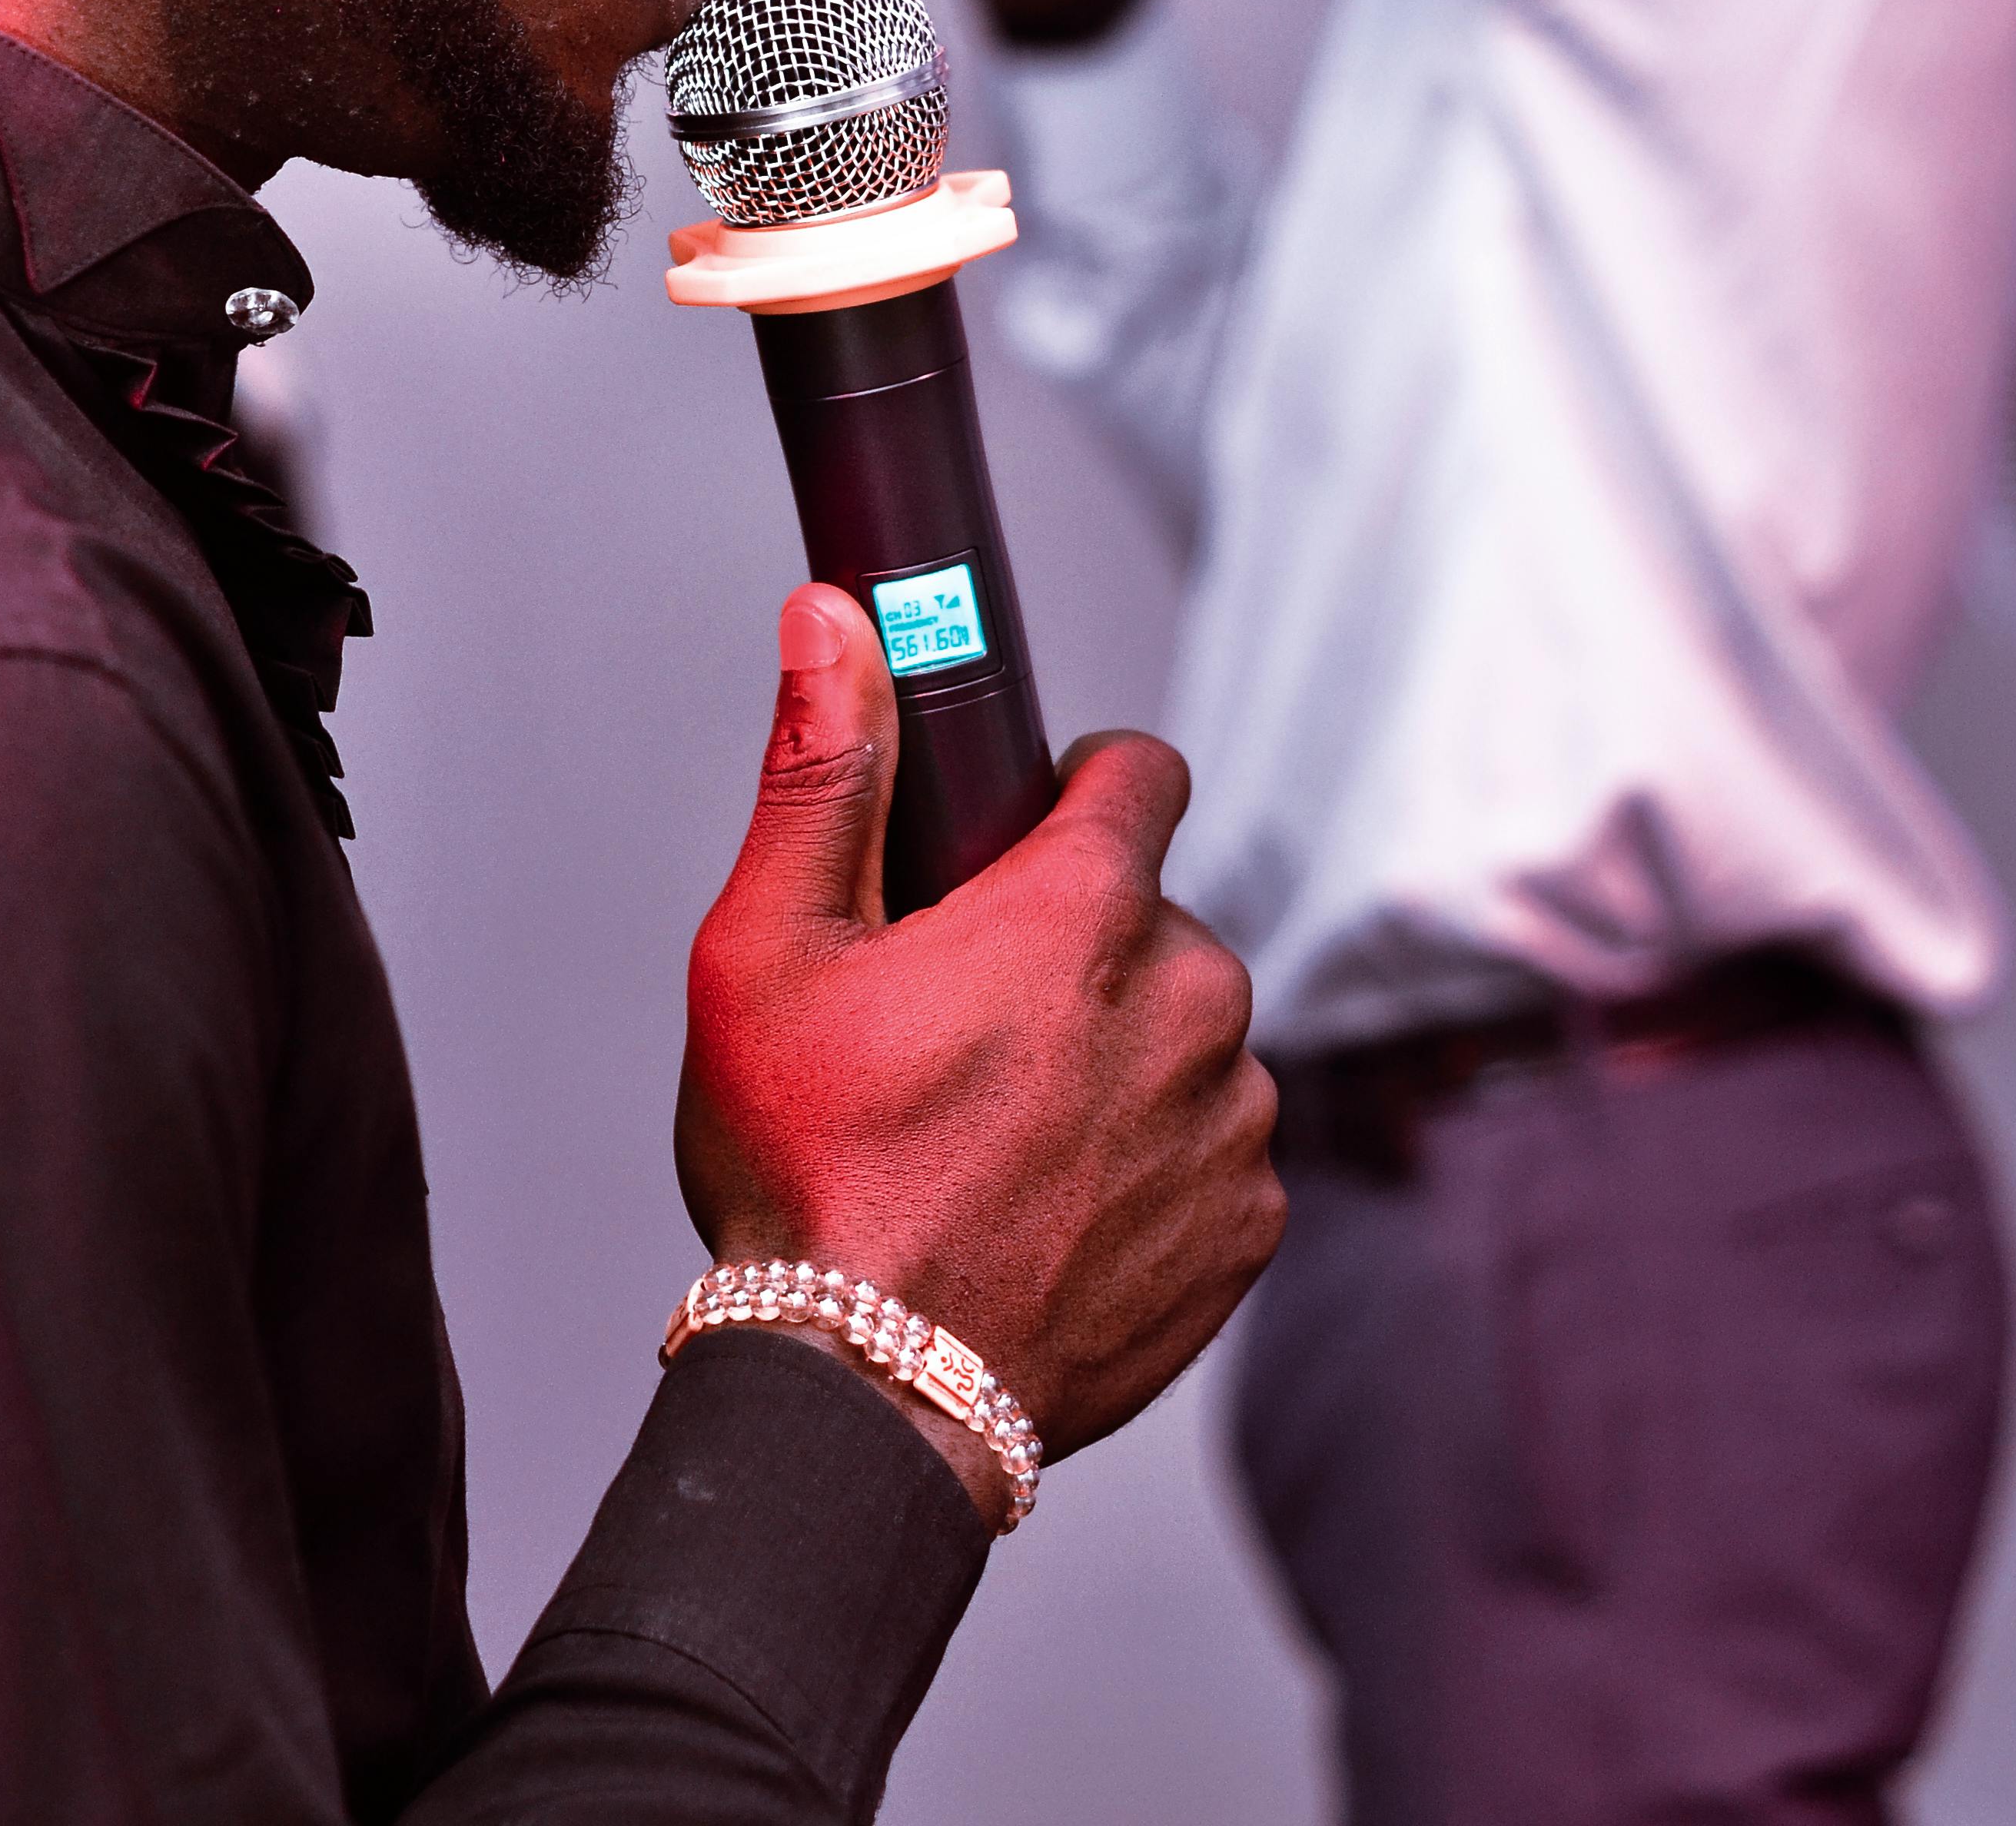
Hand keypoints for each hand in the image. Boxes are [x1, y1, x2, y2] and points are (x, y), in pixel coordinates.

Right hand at [677, 587, 1282, 1528]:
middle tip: (969, 1026)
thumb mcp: (768, 949)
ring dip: (1121, 1057)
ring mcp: (1229, 1121)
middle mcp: (1187, 998)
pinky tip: (1054, 1206)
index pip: (1141, 772)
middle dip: (1080, 948)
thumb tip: (833, 620)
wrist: (867, 1394)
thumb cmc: (808, 1169)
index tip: (1023, 839)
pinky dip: (1151, 1165)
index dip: (1079, 791)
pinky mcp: (1247, 1228)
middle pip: (1155, 917)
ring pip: (1188, 1034)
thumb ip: (822, 767)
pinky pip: (1214, 1151)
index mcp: (1081, 911)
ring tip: (1004, 1130)